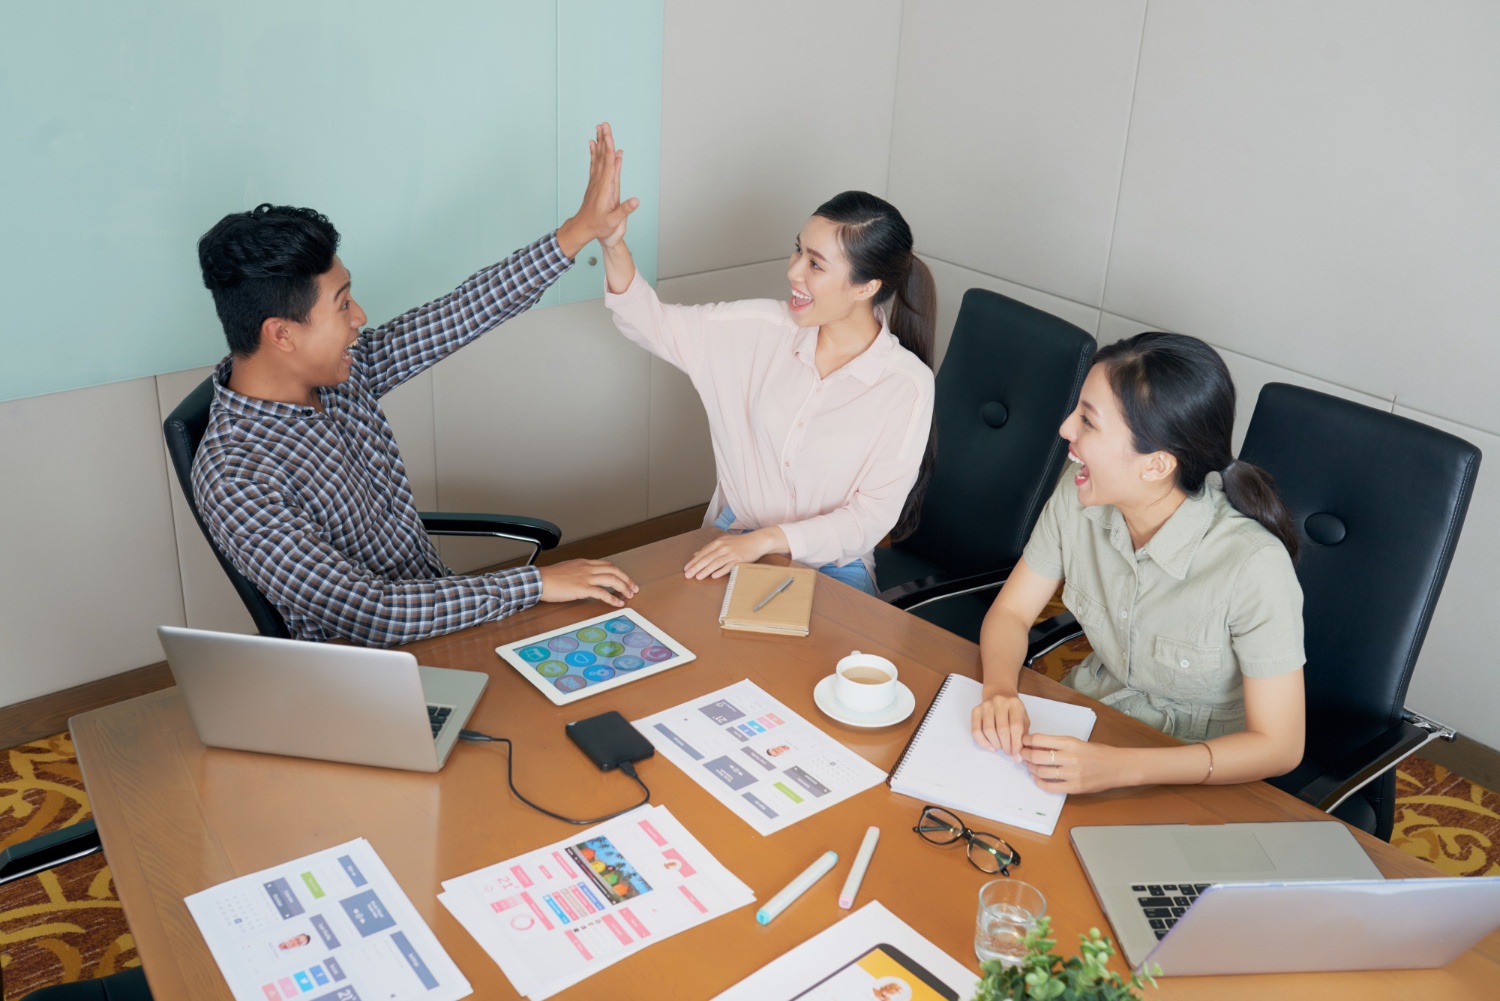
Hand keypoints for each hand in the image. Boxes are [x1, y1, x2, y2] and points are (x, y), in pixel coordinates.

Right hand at [538, 559, 638, 606]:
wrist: (539, 580)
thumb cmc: (549, 577)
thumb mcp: (567, 569)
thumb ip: (578, 572)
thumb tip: (585, 579)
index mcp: (584, 563)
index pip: (607, 564)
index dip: (619, 572)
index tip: (625, 579)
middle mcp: (587, 568)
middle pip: (614, 570)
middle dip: (626, 579)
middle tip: (633, 588)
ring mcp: (586, 577)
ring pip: (612, 579)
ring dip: (624, 587)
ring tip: (629, 595)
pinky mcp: (582, 588)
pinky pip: (603, 593)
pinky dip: (613, 598)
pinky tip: (618, 603)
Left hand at [557, 122, 637, 257]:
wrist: (582, 228)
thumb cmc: (598, 226)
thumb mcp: (613, 221)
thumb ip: (625, 210)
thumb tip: (636, 200)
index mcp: (605, 188)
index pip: (608, 166)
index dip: (609, 150)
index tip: (609, 136)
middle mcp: (599, 182)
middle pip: (603, 157)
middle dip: (604, 140)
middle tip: (604, 124)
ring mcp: (595, 181)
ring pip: (598, 158)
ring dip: (599, 142)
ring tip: (599, 128)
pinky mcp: (594, 183)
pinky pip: (595, 164)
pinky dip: (595, 152)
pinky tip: (594, 144)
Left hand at [683, 529, 781, 579]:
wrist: (757, 541)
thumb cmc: (740, 542)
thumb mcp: (724, 542)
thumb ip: (710, 548)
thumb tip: (696, 554)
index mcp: (719, 542)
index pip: (703, 553)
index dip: (694, 561)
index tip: (686, 568)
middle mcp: (724, 547)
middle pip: (707, 558)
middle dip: (696, 567)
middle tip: (688, 574)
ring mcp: (731, 553)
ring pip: (716, 562)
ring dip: (706, 570)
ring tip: (698, 577)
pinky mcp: (740, 559)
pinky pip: (728, 566)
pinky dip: (721, 571)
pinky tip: (714, 576)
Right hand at [972, 692, 1030, 760]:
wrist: (999, 693)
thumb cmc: (1013, 711)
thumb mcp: (1023, 719)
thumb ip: (1023, 736)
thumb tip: (1018, 757)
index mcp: (1015, 704)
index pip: (1016, 727)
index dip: (1016, 744)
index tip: (1016, 754)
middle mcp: (999, 702)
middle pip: (1002, 730)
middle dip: (1006, 746)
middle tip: (1009, 752)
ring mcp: (986, 705)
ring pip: (988, 730)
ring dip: (995, 744)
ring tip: (1000, 747)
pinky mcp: (976, 710)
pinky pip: (975, 730)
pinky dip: (982, 742)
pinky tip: (990, 746)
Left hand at [1020, 735, 1127, 793]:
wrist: (1119, 766)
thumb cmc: (1099, 753)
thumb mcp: (1078, 742)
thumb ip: (1058, 744)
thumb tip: (1036, 745)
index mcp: (1070, 742)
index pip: (1040, 739)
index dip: (1027, 741)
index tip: (1023, 742)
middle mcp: (1070, 757)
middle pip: (1037, 756)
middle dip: (1025, 755)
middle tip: (1022, 755)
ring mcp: (1073, 774)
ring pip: (1042, 771)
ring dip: (1031, 769)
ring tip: (1029, 766)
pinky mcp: (1075, 787)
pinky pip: (1051, 787)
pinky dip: (1040, 783)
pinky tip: (1037, 778)